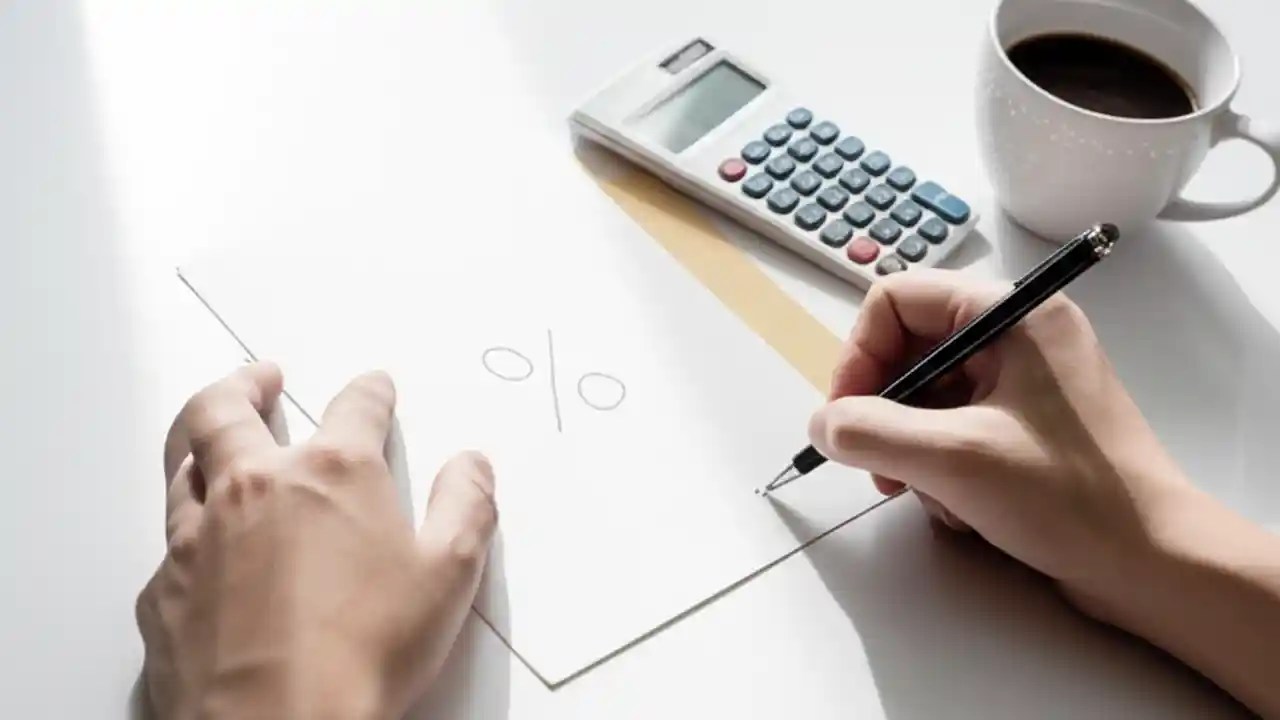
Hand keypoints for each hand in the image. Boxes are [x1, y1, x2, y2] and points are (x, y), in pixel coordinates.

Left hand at [135, 362, 496, 718]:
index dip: (370, 392)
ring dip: (201, 443)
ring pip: (182, 464)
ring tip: (216, 440)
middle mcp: (256, 488)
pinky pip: (167, 538)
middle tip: (261, 377)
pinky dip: (186, 524)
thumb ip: (466, 509)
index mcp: (332, 474)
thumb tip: (473, 468)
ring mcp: (198, 536)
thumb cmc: (360, 654)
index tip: (375, 387)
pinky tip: (202, 543)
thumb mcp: (447, 576)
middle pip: (227, 409)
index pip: (354, 407)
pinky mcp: (162, 587)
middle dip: (244, 383)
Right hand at [808, 269, 1191, 614]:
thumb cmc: (1071, 497)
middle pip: (910, 351)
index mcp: (1013, 315)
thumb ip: (871, 431)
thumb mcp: (953, 458)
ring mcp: (1025, 383)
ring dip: (913, 450)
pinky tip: (965, 507)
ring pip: (927, 398)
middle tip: (878, 464)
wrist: (1152, 564)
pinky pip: (954, 429)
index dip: (859, 355)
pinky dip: (943, 468)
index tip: (846, 415)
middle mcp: (1019, 337)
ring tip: (933, 494)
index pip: (898, 299)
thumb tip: (823, 423)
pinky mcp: (1026, 427)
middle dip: (885, 413)